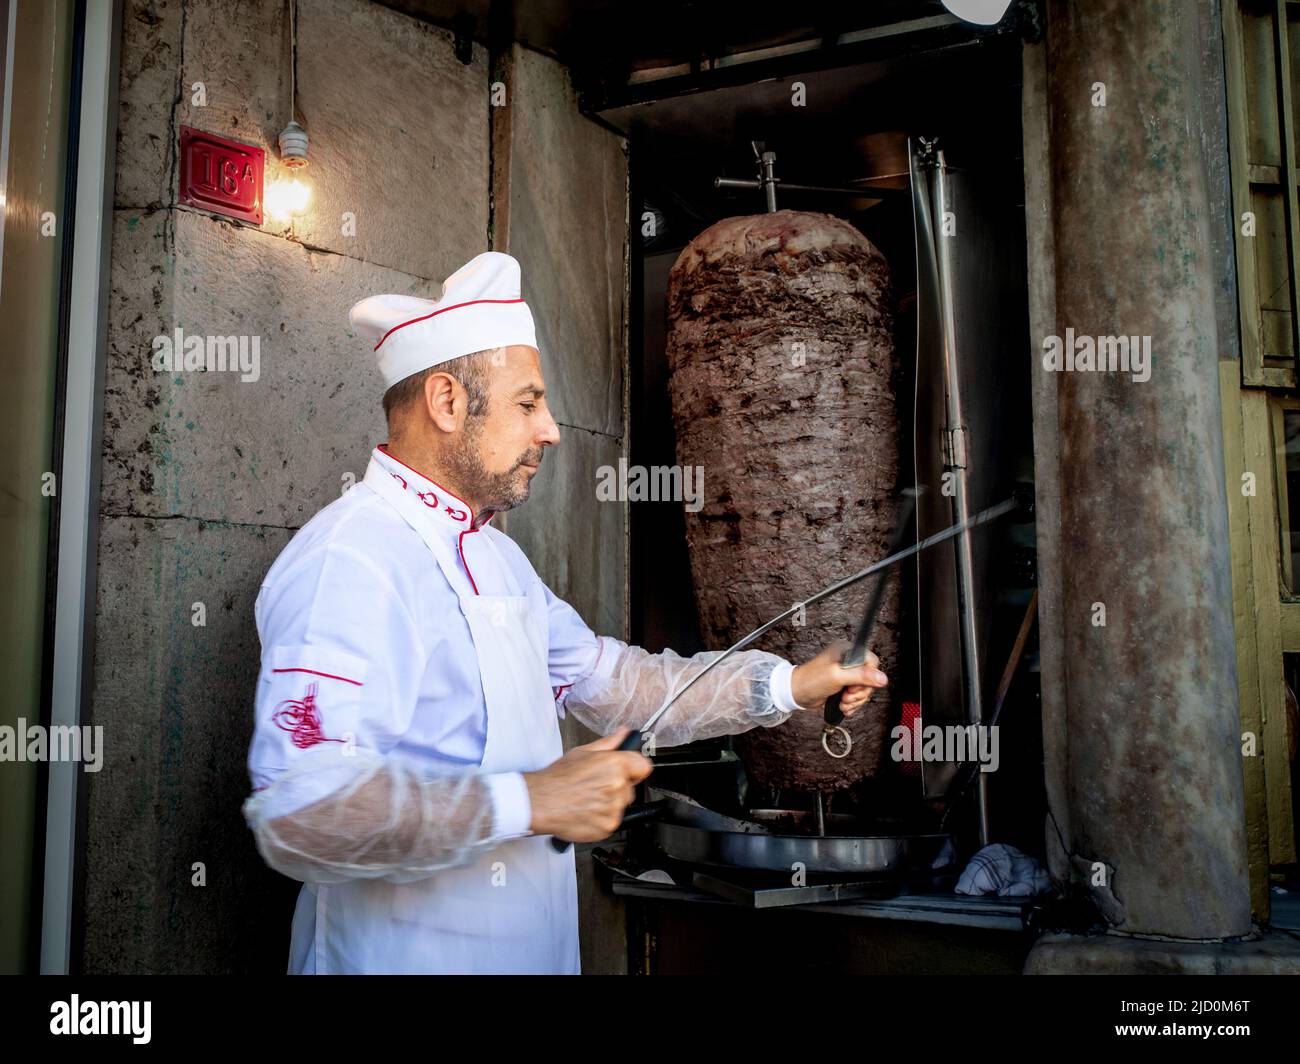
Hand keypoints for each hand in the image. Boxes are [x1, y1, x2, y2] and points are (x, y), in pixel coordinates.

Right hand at [523, 727, 653, 840]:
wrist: (540, 802)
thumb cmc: (557, 778)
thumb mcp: (582, 752)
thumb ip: (608, 743)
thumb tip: (623, 733)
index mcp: (614, 765)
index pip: (644, 766)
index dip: (635, 768)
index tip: (628, 770)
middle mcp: (617, 786)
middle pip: (631, 787)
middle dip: (617, 786)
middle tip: (596, 785)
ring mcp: (613, 809)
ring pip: (621, 804)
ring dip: (609, 803)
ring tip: (588, 798)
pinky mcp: (608, 826)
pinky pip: (612, 820)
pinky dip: (602, 818)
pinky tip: (586, 810)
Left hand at [790, 640, 887, 714]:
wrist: (796, 693)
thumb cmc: (810, 680)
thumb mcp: (837, 676)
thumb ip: (861, 676)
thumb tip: (882, 678)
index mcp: (847, 651)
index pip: (871, 661)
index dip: (868, 676)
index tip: (855, 685)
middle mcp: (848, 661)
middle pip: (870, 678)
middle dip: (859, 692)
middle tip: (847, 695)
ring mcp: (846, 674)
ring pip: (864, 690)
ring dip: (855, 700)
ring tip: (843, 701)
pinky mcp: (844, 686)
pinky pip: (857, 697)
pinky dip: (852, 704)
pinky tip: (843, 705)